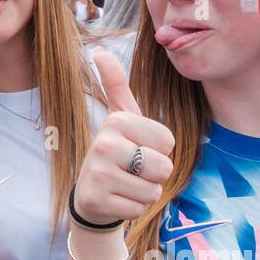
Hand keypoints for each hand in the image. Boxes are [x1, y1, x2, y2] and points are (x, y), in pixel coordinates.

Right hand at [74, 51, 173, 224]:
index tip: (138, 149)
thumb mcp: (120, 117)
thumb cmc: (117, 152)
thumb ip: (116, 84)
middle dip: (155, 175)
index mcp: (117, 121)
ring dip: (144, 193)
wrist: (91, 193)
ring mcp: (99, 172)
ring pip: (152, 191)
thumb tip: (99, 51)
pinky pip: (138, 208)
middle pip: (163, 167)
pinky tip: (117, 199)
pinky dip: (132, 208)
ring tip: (125, 184)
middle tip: (133, 170)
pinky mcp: (97, 199)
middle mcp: (104, 143)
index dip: (160, 150)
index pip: (168, 142)